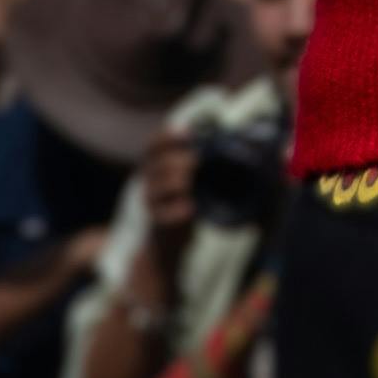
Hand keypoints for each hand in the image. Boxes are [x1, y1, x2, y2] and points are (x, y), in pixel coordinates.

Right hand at [137, 128, 198, 263]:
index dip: (167, 137)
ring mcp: (151, 202)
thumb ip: (195, 164)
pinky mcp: (157, 222)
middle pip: (159, 164)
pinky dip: (178, 210)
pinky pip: (164, 214)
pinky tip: (191, 208)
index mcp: (155, 165)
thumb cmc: (182, 202)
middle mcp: (149, 181)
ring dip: (177, 182)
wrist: (166, 242)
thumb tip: (228, 144)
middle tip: (196, 163)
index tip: (188, 135)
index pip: (153, 145)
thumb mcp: (184, 180)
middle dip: (179, 160)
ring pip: (159, 187)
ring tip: (190, 184)